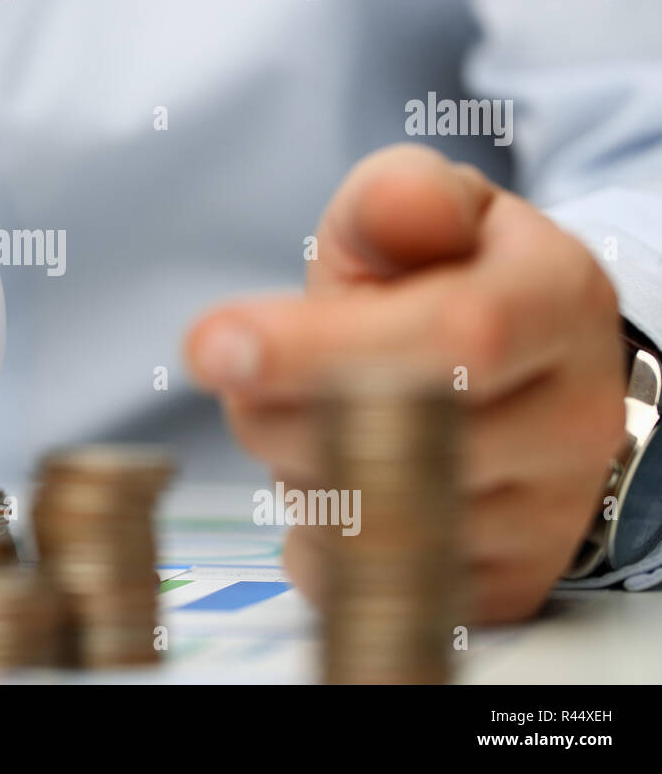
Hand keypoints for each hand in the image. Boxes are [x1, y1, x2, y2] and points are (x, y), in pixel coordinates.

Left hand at [185, 144, 625, 622]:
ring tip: (321, 416)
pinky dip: (315, 535)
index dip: (320, 348)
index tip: (210, 346)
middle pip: (389, 440)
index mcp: (555, 300)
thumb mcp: (423, 211)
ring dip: (297, 468)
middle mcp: (572, 419)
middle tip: (250, 371)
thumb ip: (398, 199)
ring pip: (362, 521)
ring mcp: (546, 516)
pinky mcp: (503, 585)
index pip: (452, 338)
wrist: (519, 369)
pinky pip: (360, 581)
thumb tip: (398, 202)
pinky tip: (339, 479)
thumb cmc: (448, 278)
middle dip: (278, 408)